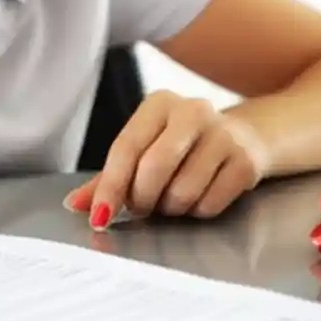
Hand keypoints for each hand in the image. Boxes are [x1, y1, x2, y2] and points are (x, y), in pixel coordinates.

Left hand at [65, 91, 271, 230]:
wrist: (246, 137)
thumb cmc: (183, 146)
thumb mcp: (145, 150)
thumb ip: (109, 177)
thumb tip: (74, 204)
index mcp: (159, 104)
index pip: (126, 147)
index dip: (110, 186)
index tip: (99, 217)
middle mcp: (192, 111)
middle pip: (154, 167)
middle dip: (143, 199)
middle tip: (143, 207)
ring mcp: (224, 134)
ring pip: (182, 191)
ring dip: (171, 208)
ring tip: (174, 198)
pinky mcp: (246, 161)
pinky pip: (209, 204)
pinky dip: (198, 211)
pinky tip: (200, 197)